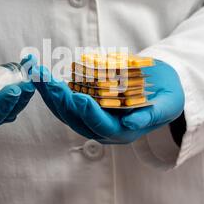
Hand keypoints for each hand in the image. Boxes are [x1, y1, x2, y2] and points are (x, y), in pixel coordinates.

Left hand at [32, 60, 184, 143]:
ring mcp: (90, 116)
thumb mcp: (168, 105)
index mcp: (122, 132)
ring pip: (63, 108)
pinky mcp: (83, 102)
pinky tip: (38, 71)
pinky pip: (63, 97)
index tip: (81, 99)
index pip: (102, 127)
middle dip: (58, 98)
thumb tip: (131, 123)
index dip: (90, 115)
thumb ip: (152, 115)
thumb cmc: (167, 97)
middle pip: (75, 117)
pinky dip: (50, 85)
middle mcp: (101, 127)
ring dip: (47, 90)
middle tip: (45, 78)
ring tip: (35, 70)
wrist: (160, 89)